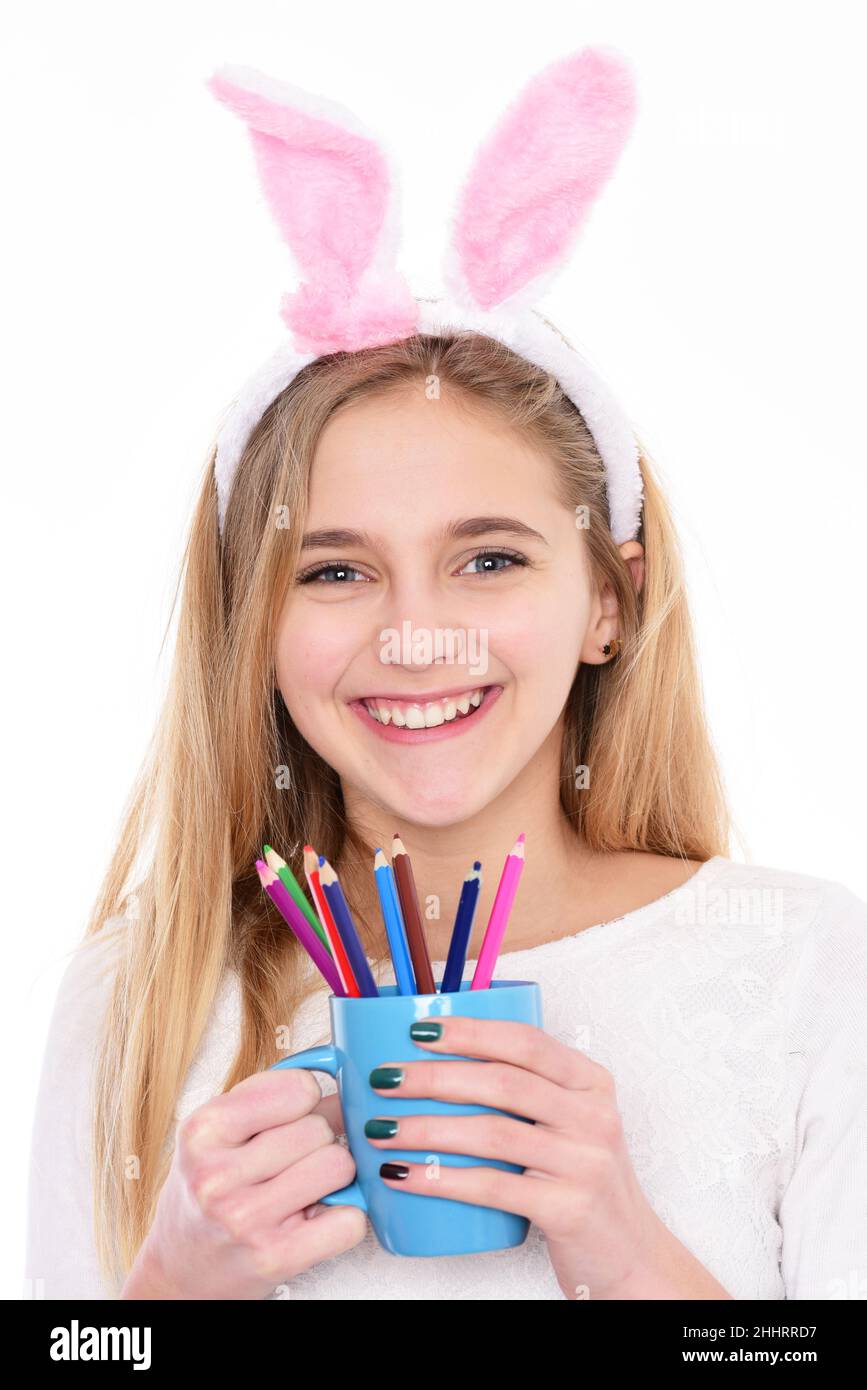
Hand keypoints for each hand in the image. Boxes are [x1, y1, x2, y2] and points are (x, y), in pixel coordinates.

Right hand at [120, 1069, 363, 1299]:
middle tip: (290, 1162)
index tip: (292, 1115)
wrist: (180, 1270)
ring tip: (300, 1189)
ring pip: (338, 1166)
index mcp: (203, 1130)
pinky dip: (345, 1218)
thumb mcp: (219, 1131)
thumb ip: (272, 1094)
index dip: (304, 1099)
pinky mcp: (274, 1259)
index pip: (298, 1088)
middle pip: (319, 1129)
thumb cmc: (208, 1189)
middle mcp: (217, 1176)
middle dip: (316, 1141)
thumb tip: (344, 1074)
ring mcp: (245, 1220)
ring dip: (331, 1177)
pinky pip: (349, 1220)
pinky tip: (316, 1220)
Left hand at [367, 1015, 730, 1299]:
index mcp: (590, 1082)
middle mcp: (593, 1116)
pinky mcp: (568, 1208)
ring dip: (426, 1128)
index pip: (526, 1041)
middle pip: (501, 1082)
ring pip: (491, 1132)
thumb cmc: (583, 1183)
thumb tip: (437, 1064)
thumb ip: (526, 1093)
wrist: (631, 1257)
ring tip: (380, 1129)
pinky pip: (492, 1187)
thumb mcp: (570, 1125)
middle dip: (433, 1076)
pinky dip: (440, 1179)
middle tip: (384, 1079)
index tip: (417, 1030)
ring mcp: (584, 1162)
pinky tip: (405, 1175)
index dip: (469, 1032)